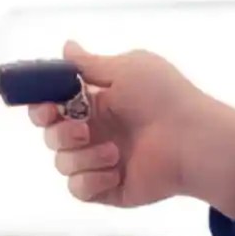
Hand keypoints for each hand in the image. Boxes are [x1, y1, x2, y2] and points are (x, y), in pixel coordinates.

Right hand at [29, 41, 234, 218]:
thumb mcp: (127, 68)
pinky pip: (78, 189)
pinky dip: (91, 180)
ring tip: (115, 152)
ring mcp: (99, 162)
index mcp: (96, 103)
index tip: (46, 107)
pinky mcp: (106, 188)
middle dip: (60, 132)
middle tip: (84, 130)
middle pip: (51, 136)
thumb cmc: (163, 98)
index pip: (52, 106)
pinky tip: (115, 171)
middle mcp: (94, 133)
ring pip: (62, 163)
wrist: (192, 139)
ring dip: (83, 157)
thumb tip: (66, 46)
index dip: (41, 108)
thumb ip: (89, 64)